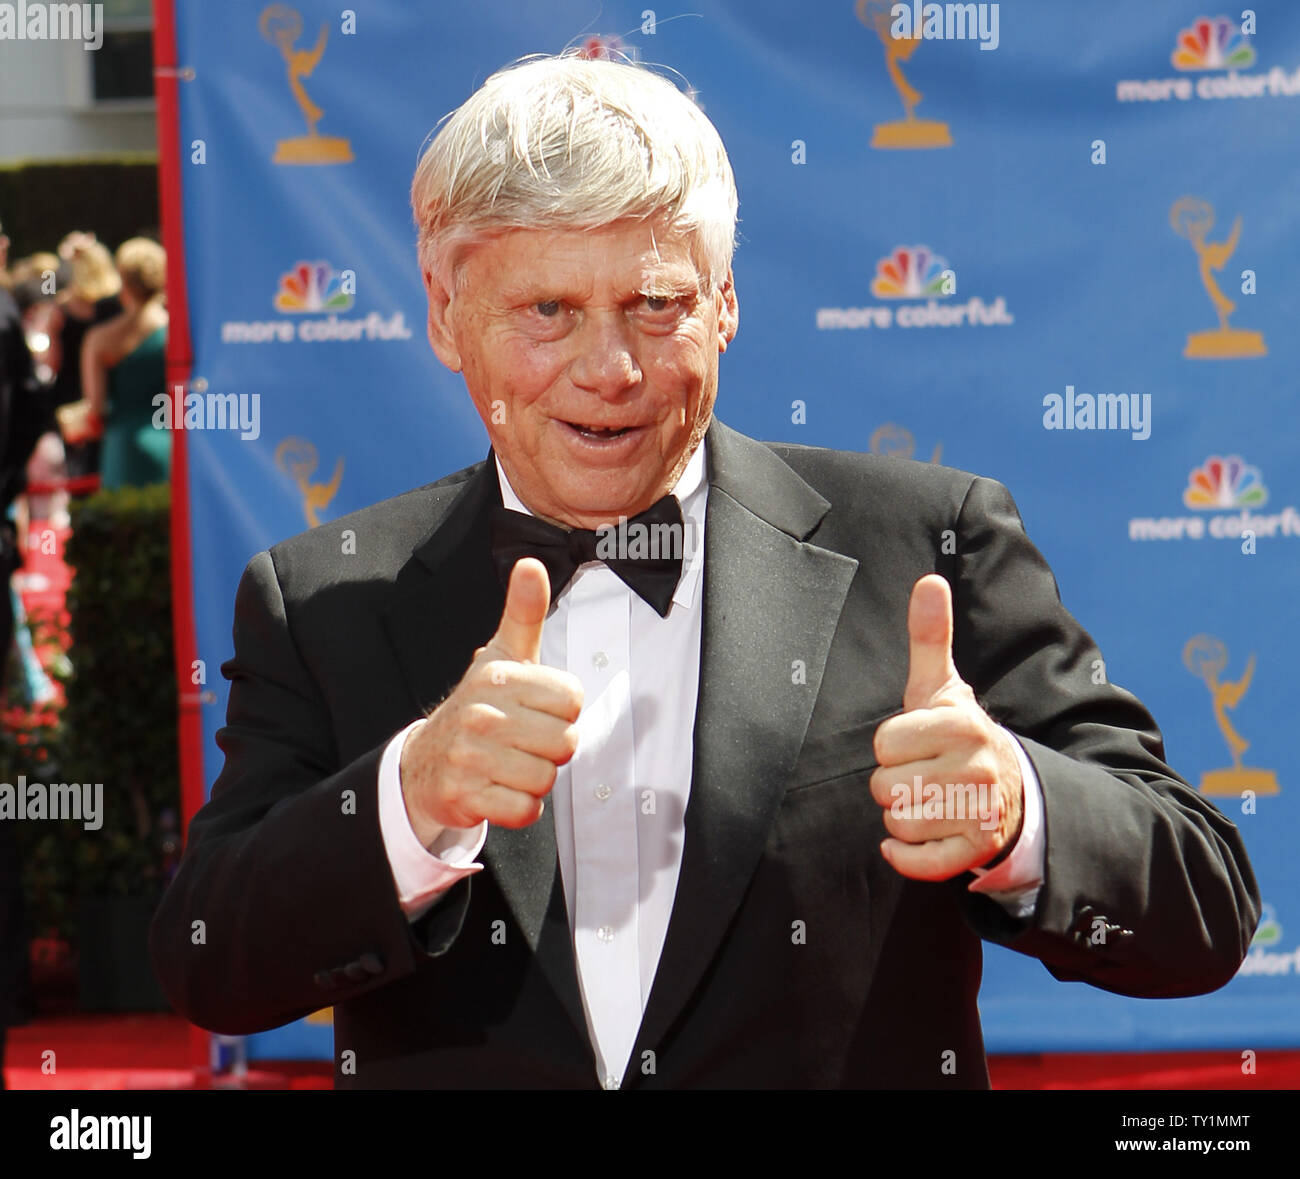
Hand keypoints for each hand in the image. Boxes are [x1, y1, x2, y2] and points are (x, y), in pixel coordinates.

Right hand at [399, 557, 582, 838]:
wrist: (424, 765)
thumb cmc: (477, 708)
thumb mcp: (500, 657)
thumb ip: (523, 613)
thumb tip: (531, 565)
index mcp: (498, 677)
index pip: (572, 700)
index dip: (562, 711)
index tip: (537, 711)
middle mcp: (481, 713)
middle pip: (565, 742)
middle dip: (550, 749)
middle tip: (523, 743)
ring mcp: (470, 756)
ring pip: (546, 778)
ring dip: (535, 780)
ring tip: (510, 765)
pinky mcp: (464, 796)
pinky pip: (524, 810)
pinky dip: (519, 807)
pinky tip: (499, 790)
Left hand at [869, 574, 1022, 879]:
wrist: (1012, 790)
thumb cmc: (962, 734)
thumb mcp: (945, 687)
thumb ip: (930, 637)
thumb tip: (928, 580)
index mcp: (962, 725)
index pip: (885, 742)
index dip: (892, 746)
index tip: (916, 744)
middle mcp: (976, 769)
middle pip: (886, 786)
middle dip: (893, 783)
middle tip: (921, 775)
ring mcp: (979, 812)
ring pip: (898, 822)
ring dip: (901, 816)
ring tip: (927, 800)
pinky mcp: (977, 851)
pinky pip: (919, 862)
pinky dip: (906, 855)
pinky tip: (913, 839)